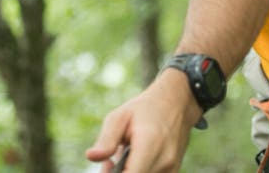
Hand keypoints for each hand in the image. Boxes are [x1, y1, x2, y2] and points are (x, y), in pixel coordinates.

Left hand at [85, 71, 201, 172]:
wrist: (178, 102)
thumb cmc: (145, 108)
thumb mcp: (121, 115)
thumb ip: (106, 139)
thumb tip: (91, 156)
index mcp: (150, 144)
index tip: (107, 167)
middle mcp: (164, 160)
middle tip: (110, 162)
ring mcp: (171, 169)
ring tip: (122, 158)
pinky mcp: (173, 172)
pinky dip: (140, 172)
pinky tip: (134, 162)